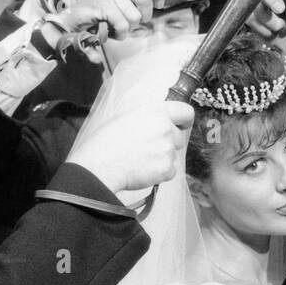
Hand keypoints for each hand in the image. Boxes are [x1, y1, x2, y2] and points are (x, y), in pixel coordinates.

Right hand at [61, 0, 164, 40]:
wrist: (71, 20)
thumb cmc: (100, 12)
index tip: (158, 4)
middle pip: (145, 0)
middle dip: (140, 17)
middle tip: (126, 20)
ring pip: (135, 17)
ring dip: (127, 28)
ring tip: (113, 24)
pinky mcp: (100, 4)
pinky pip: (123, 25)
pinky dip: (118, 34)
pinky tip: (109, 30)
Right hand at [66, 100, 193, 193]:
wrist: (99, 166)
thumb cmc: (105, 142)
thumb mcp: (126, 117)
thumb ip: (148, 117)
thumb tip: (160, 120)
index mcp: (155, 111)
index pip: (186, 112)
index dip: (184, 121)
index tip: (180, 126)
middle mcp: (165, 128)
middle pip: (180, 137)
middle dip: (168, 143)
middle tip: (148, 147)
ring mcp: (168, 149)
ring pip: (173, 155)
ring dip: (162, 158)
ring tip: (140, 158)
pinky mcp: (167, 168)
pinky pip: (170, 171)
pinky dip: (160, 173)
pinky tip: (142, 169)